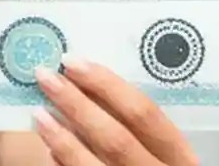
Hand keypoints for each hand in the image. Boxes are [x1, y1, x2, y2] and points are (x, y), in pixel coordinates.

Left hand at [32, 57, 198, 165]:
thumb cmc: (148, 163)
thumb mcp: (154, 147)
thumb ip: (130, 121)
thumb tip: (84, 81)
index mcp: (179, 156)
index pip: (146, 114)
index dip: (108, 85)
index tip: (73, 62)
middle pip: (117, 139)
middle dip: (77, 105)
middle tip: (46, 77)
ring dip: (62, 138)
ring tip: (39, 114)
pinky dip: (65, 163)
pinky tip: (49, 148)